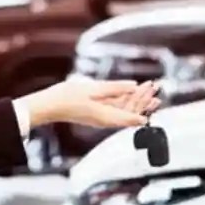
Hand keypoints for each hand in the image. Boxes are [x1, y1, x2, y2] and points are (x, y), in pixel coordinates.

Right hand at [22, 79, 159, 128]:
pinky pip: (115, 108)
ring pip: (124, 109)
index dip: (145, 110)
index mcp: (106, 116)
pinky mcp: (96, 112)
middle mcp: (105, 119)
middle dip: (143, 100)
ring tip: (149, 89)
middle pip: (130, 112)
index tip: (156, 101)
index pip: (132, 117)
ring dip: (136, 99)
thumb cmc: (67, 97)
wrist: (49, 105)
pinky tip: (131, 92)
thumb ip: (115, 88)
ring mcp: (101, 117)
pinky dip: (125, 99)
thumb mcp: (93, 89)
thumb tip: (134, 86)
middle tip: (155, 86)